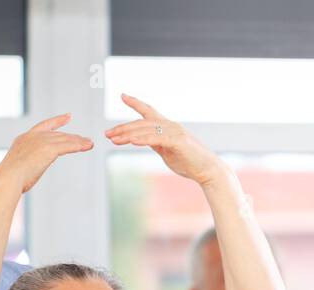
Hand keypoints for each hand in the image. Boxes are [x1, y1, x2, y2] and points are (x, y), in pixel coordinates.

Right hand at [0, 113, 92, 194]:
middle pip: (58, 134)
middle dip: (72, 137)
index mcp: (24, 139)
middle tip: (85, 139)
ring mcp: (41, 141)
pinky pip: (68, 146)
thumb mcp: (19, 168)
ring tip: (90, 144)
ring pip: (64, 139)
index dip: (57, 121)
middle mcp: (33, 137)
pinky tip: (87, 146)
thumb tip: (34, 169)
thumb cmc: (9, 180)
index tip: (68, 116)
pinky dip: (79, 146)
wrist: (8, 179)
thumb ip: (29, 164)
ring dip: (79, 142)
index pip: (44, 126)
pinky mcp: (49, 149)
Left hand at [105, 94, 225, 185]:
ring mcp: (174, 132)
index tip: (122, 95)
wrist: (207, 169)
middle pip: (141, 123)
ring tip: (113, 139)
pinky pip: (156, 139)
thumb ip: (155, 143)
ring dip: (127, 134)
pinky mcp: (177, 141)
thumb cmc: (188, 161)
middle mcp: (170, 125)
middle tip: (106, 134)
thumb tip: (141, 140)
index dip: (135, 103)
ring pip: (145, 130)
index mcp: (167, 126)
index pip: (149, 111)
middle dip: (122, 128)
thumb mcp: (166, 151)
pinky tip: (130, 141)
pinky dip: (142, 139)